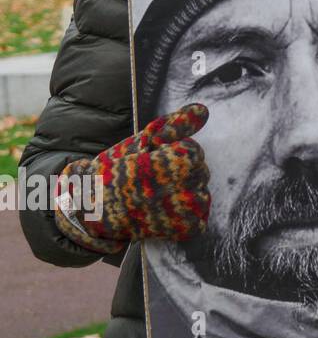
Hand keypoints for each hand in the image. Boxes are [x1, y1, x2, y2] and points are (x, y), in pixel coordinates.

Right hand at [54, 104, 210, 253]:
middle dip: (179, 174)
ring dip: (183, 194)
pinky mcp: (188, 228)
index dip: (171, 155)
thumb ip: (177, 123)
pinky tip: (162, 212)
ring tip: (154, 198)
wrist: (93, 209)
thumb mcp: (143, 141)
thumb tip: (203, 109)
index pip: (192, 151)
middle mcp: (190, 186)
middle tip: (150, 183)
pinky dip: (185, 216)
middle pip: (199, 172)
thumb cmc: (116, 171)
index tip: (150, 164)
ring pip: (199, 193)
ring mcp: (190, 210)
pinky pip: (199, 218)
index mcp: (182, 161)